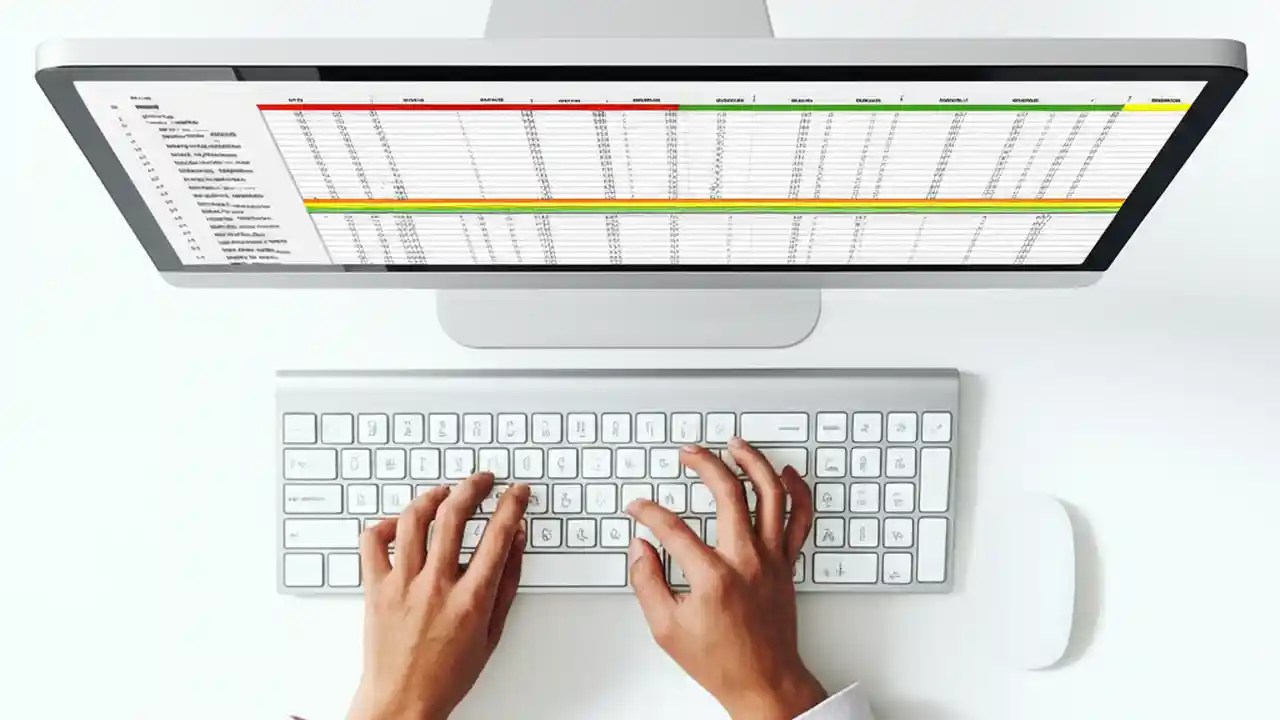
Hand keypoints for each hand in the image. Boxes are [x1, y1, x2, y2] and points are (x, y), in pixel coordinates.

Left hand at [348, 473, 528, 719]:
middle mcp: (435, 587)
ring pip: (415, 520)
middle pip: (455, 516)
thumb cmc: (447, 675)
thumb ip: (507, 582)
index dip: (512, 505)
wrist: (402, 703)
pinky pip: (373, 542)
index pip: (497, 536)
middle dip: (474, 487)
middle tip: (483, 480)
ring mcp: (402, 585)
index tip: (517, 493)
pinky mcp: (375, 589)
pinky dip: (387, 524)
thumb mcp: (492, 633)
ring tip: (445, 492)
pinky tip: (403, 524)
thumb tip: (516, 541)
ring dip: (434, 496)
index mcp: (470, 600)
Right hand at [626, 438, 825, 719]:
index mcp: (713, 577)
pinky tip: (785, 473)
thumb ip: (647, 582)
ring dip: (753, 462)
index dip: (649, 512)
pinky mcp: (787, 563)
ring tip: (735, 444)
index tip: (639, 507)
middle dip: (703, 463)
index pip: (673, 527)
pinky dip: (797, 491)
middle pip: (728, 492)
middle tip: (687, 453)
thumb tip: (640, 548)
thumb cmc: (720, 661)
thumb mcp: (666, 628)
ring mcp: (772, 558)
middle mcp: (747, 560)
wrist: (764, 681)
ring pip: (771, 494)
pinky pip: (800, 518)